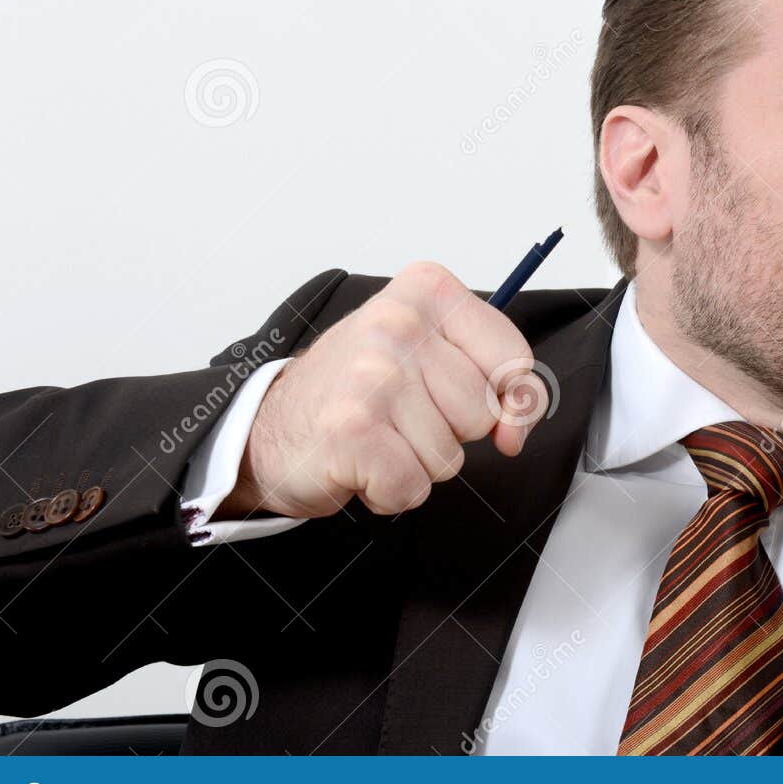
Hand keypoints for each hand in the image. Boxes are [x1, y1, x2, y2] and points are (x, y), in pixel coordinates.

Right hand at [220, 262, 545, 518]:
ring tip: (377, 435)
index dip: (510, 398)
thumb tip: (516, 428)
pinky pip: (412, 487)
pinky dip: (390, 492)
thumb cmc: (352, 392)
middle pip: (482, 414)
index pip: (513, 356)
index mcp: (426, 291)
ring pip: (450, 456)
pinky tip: (361, 464)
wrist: (266, 427)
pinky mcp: (352, 429)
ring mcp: (373, 376)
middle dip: (448, 431)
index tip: (486, 407)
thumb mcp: (431, 356)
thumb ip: (497, 380)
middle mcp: (398, 324)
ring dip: (416, 463)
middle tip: (398, 414)